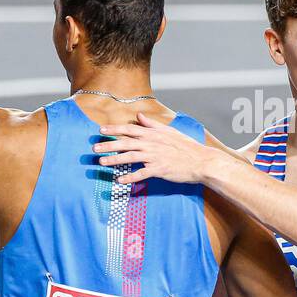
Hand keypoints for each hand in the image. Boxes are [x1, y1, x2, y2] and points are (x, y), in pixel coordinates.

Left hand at [95, 112, 216, 184]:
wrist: (201, 161)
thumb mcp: (170, 131)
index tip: (101, 130)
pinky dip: (130, 177)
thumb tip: (139, 116)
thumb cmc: (186, 146)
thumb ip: (152, 124)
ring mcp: (155, 156)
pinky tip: (119, 180)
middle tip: (94, 148)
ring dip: (115, 159)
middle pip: (126, 142)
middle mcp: (152, 143)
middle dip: (109, 145)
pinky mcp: (160, 169)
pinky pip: (141, 173)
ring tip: (101, 163)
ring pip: (130, 156)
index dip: (114, 129)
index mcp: (154, 134)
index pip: (130, 129)